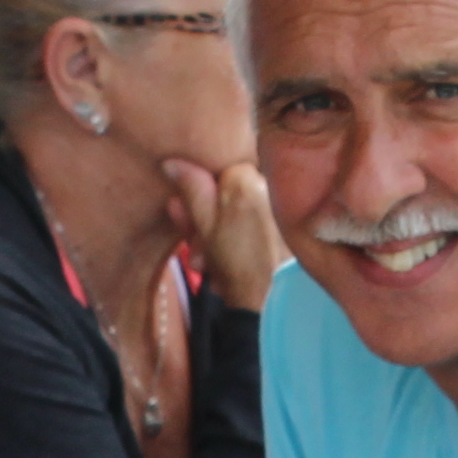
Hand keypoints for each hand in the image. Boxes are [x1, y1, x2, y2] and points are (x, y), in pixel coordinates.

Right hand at [163, 154, 283, 313]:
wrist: (271, 297)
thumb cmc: (234, 257)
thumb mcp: (203, 222)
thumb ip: (190, 187)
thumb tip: (172, 161)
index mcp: (246, 174)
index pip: (212, 172)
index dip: (194, 197)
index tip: (184, 218)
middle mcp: (267, 182)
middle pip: (224, 195)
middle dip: (204, 223)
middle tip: (196, 251)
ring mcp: (278, 205)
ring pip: (235, 213)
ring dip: (217, 240)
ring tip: (209, 266)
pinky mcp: (285, 227)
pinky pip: (252, 226)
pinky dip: (237, 244)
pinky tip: (228, 268)